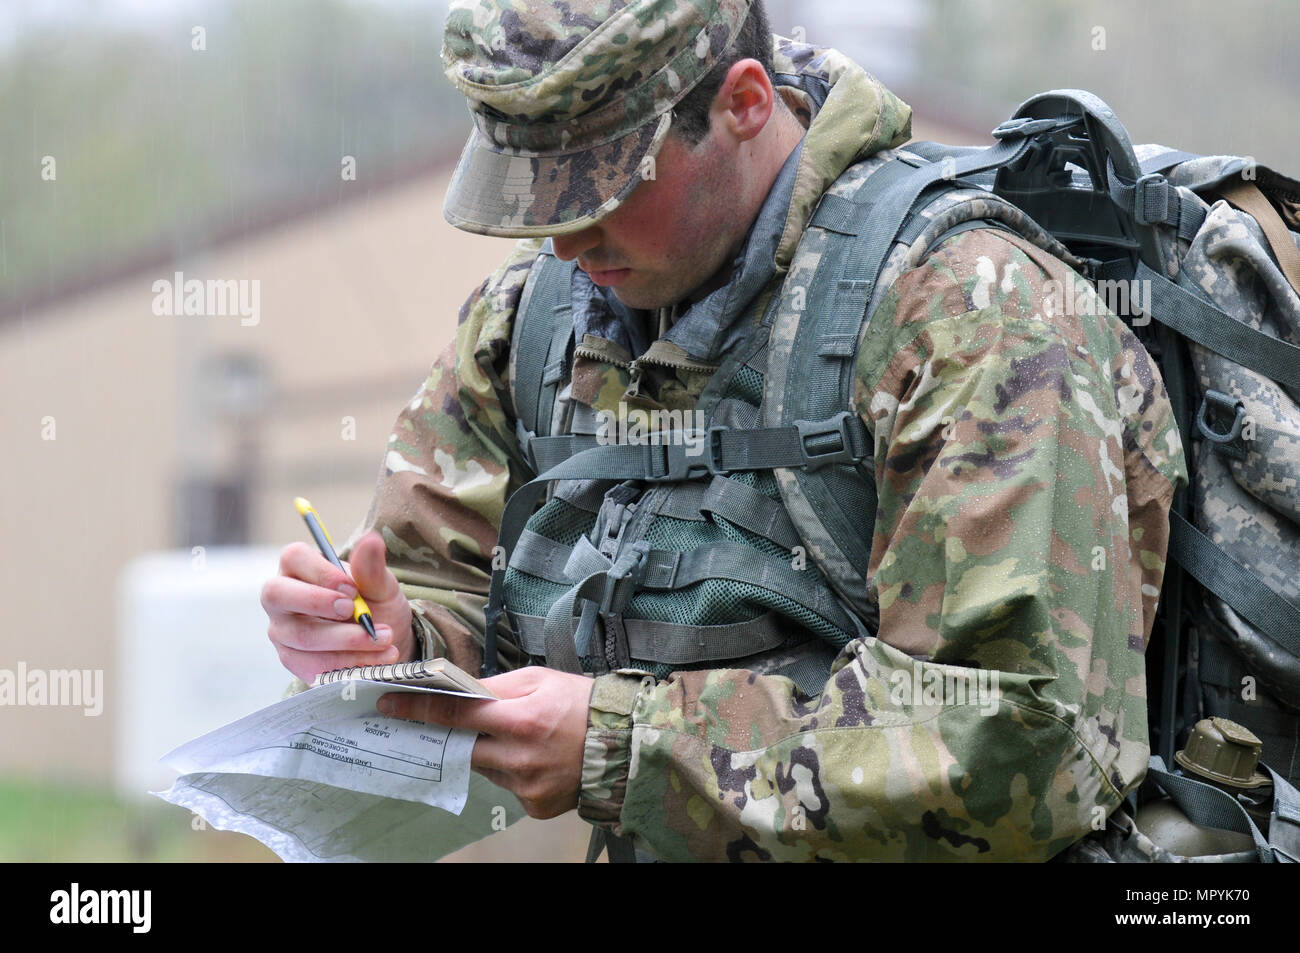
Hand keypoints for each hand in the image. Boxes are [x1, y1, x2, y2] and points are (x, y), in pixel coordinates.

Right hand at [262, 530, 415, 683]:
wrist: (382, 639)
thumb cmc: (374, 602)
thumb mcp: (380, 584)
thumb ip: (371, 567)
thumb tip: (371, 540)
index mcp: (299, 567)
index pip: (294, 557)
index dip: (322, 572)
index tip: (353, 589)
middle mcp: (282, 597)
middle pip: (278, 594)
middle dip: (319, 603)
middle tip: (359, 613)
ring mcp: (283, 630)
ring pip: (303, 636)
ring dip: (349, 640)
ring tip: (385, 638)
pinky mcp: (293, 660)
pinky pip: (313, 665)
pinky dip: (350, 664)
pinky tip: (377, 659)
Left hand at [377, 667, 592, 818]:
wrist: (627, 745)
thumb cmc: (584, 704)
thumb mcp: (540, 679)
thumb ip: (496, 687)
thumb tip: (459, 692)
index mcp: (522, 720)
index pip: (456, 713)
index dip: (419, 708)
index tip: (390, 704)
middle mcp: (520, 758)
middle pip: (462, 747)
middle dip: (451, 733)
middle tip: (443, 722)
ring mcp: (526, 787)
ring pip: (484, 767)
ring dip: (488, 751)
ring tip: (518, 736)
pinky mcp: (534, 806)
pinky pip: (506, 785)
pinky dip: (511, 769)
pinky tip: (535, 758)